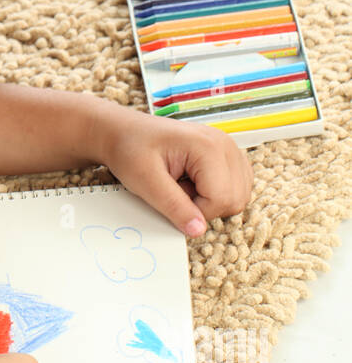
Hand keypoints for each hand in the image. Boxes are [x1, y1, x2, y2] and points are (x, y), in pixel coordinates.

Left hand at [92, 103, 253, 236]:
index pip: (222, 199)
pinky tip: (193, 182)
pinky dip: (216, 193)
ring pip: (239, 195)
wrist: (124, 132)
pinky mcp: (227, 155)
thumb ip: (174, 206)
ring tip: (183, 184)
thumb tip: (198, 230)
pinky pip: (237, 187)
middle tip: (176, 189)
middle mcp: (225, 144)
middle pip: (235, 199)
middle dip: (204, 206)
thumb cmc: (130, 149)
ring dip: (210, 200)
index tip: (171, 197)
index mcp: (208, 146)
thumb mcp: (145, 181)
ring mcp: (229, 148)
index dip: (196, 210)